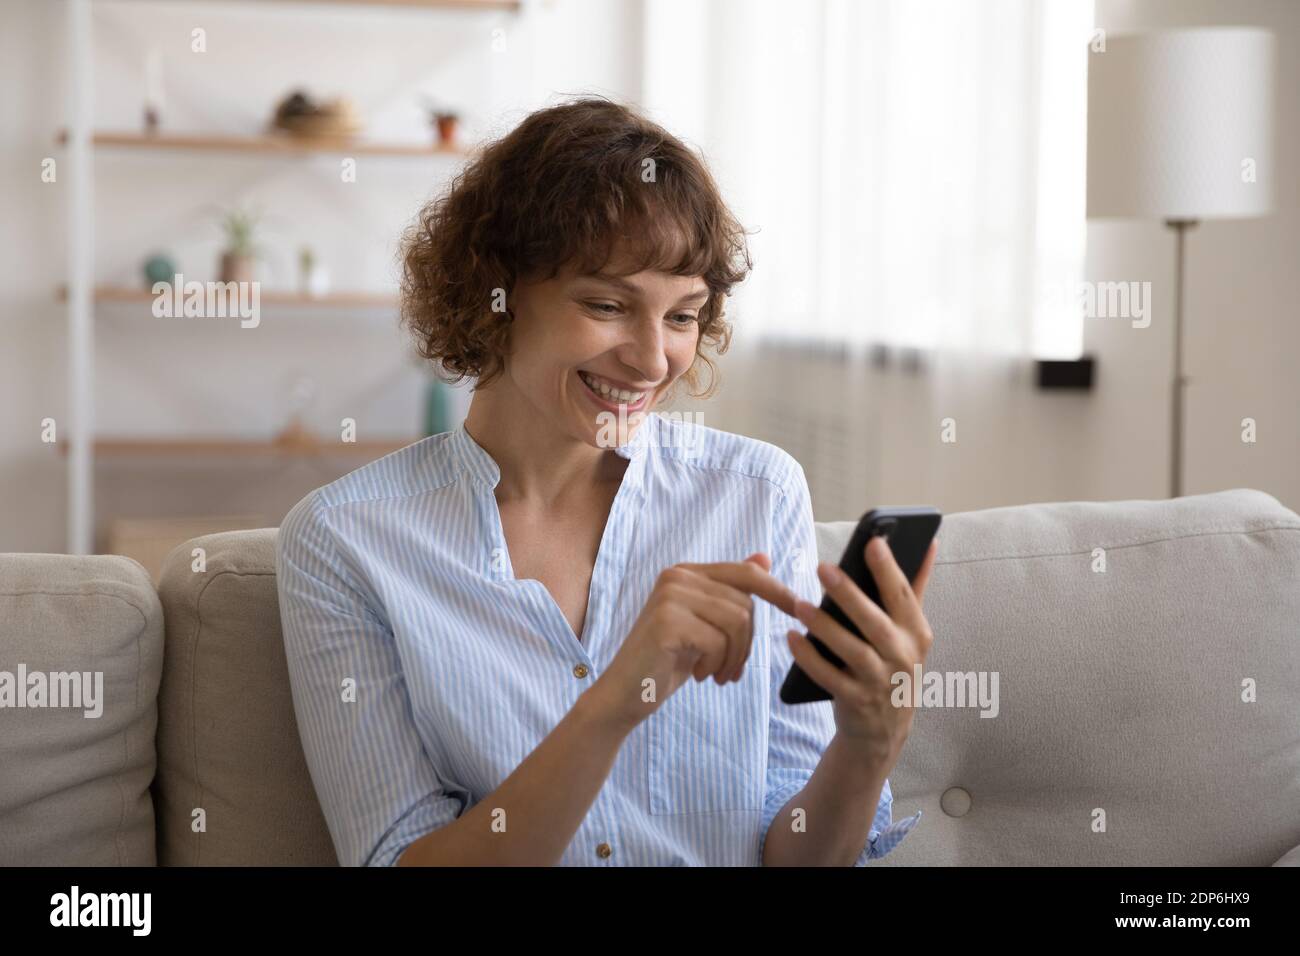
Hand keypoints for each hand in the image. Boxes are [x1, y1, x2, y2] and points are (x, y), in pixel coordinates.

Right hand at [589, 554, 796, 731]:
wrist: (625, 692)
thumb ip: (730, 593)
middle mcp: (677, 577)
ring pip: (736, 622)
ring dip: (733, 657)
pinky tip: (698, 674)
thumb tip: (764, 558)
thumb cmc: (667, 660)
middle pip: (744, 603)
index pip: (745, 573)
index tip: (798, 607)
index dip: (776, 590)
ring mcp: (670, 597)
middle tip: (729, 669)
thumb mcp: (705, 625)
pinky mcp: (666, 621)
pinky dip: (715, 665)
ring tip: (715, 673)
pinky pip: (717, 641)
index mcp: (687, 573)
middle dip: (746, 643)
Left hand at [787, 536, 938, 764]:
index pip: (903, 596)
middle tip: (823, 567)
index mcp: (917, 633)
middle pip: (875, 623)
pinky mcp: (856, 702)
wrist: (885, 729)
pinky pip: (829, 678)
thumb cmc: (894, 664)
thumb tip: (930, 543)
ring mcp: (879, 683)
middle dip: (850, 595)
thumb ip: (915, 587)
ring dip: (824, 626)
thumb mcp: (911, 631)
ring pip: (852, 651)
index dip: (889, 569)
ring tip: (800, 605)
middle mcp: (902, 657)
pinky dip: (809, 659)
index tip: (873, 542)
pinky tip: (792, 638)